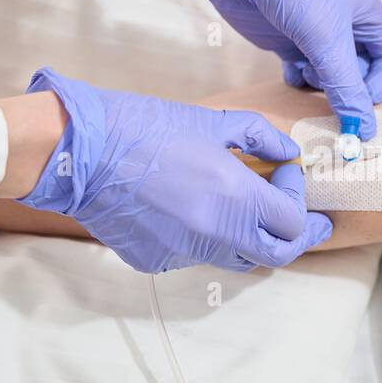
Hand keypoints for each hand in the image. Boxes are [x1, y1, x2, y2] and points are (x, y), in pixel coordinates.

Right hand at [16, 68, 330, 272]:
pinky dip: (205, 239)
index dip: (297, 200)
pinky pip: (195, 257)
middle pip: (276, 255)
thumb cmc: (144, 127)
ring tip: (245, 208)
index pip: (293, 224)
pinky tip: (191, 208)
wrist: (78, 151)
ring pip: (236, 258)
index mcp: (236, 199)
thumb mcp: (212, 120)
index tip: (284, 174)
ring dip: (249, 237)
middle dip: (293, 236)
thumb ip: (260, 137)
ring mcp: (184, 254)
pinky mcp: (156, 261)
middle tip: (303, 220)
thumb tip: (288, 151)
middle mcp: (215, 236)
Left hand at [160, 0, 381, 139]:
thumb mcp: (326, 36)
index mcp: (367, 15)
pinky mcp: (287, 42)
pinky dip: (299, 81)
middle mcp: (346, 26)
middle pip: (362, 73)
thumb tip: (365, 130)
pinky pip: (303, 74)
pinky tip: (289, 70)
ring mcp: (315, 35)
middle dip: (348, 88)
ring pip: (331, 78)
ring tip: (306, 72)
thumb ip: (346, 86)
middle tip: (330, 93)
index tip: (362, 100)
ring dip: (322, 87)